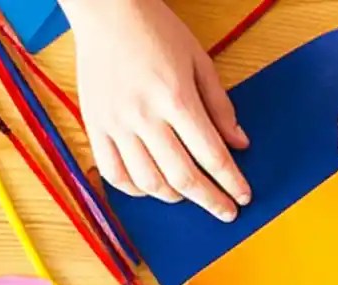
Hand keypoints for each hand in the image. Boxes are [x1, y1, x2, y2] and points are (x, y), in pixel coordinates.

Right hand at [63, 0, 249, 220]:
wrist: (107, 11)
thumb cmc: (155, 31)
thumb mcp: (199, 61)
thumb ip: (220, 106)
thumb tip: (239, 143)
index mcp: (176, 98)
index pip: (211, 155)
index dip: (231, 182)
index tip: (242, 197)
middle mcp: (144, 116)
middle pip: (182, 177)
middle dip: (209, 200)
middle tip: (225, 211)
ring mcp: (115, 124)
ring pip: (148, 182)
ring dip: (174, 196)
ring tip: (188, 194)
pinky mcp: (94, 126)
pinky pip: (113, 173)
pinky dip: (135, 189)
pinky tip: (151, 187)